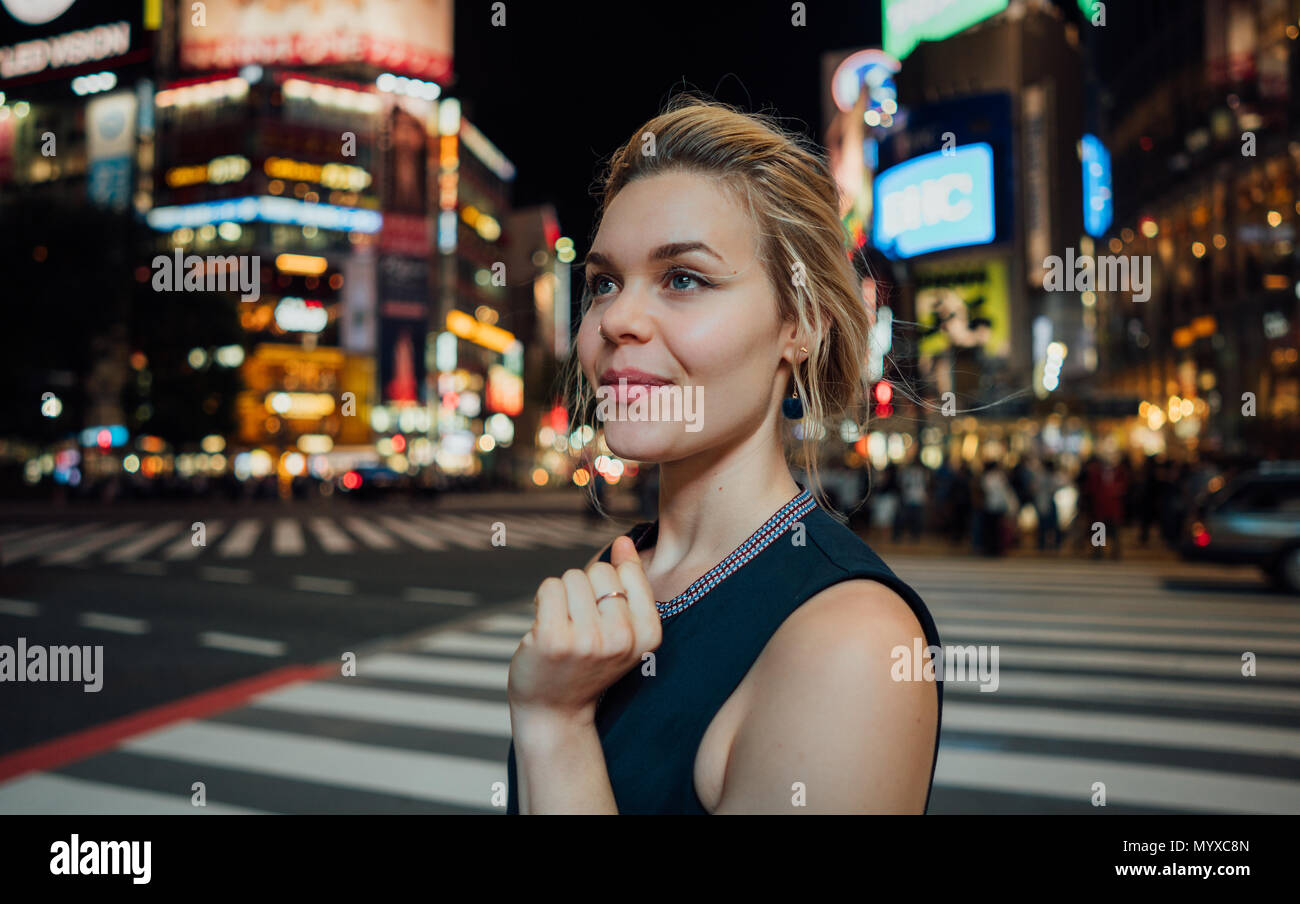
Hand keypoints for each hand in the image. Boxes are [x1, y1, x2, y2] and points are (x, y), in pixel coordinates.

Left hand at [507, 537, 662, 726]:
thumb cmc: (588, 663)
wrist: (556, 710)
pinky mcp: (553, 638)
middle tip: (581, 624)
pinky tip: (545, 627)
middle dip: (586, 588)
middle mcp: (622, 638)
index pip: (628, 572)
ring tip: (564, 627)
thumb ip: (629, 583)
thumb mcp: (624, 628)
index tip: (603, 616)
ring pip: (572, 577)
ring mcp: (587, 640)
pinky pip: (550, 587)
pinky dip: (543, 600)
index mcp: (648, 634)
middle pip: (600, 571)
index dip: (609, 586)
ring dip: (563, 596)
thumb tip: (623, 541)